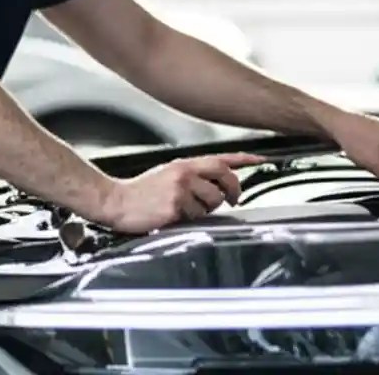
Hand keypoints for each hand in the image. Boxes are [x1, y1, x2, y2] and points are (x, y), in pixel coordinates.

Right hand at [96, 153, 267, 232]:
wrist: (118, 202)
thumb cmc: (142, 192)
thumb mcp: (168, 175)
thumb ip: (193, 176)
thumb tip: (217, 185)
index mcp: (184, 164)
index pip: (221, 158)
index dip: (244, 158)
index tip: (261, 159)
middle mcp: (185, 172)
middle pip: (225, 176)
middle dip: (233, 189)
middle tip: (233, 199)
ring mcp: (181, 188)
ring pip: (214, 200)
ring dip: (207, 209)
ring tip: (189, 210)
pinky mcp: (176, 205)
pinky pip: (197, 216)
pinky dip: (191, 219)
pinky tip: (175, 216)